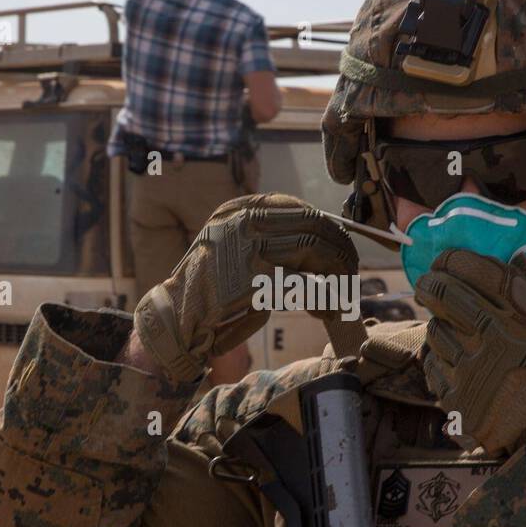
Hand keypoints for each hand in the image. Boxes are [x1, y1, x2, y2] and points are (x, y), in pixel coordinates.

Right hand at [134, 193, 357, 382]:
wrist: (176, 319)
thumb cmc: (209, 291)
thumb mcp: (234, 250)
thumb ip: (269, 239)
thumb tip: (323, 242)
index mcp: (239, 209)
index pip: (298, 207)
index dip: (327, 228)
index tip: (340, 248)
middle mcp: (244, 220)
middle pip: (313, 224)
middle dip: (340, 249)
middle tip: (350, 273)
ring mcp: (249, 246)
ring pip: (315, 249)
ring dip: (338, 274)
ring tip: (341, 295)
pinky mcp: (256, 278)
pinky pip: (307, 284)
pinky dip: (326, 298)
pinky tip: (328, 311)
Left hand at [415, 249, 525, 456]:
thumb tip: (520, 257)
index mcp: (521, 315)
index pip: (474, 269)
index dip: (452, 259)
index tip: (444, 260)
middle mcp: (493, 337)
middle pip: (442, 293)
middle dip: (429, 284)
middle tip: (426, 284)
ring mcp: (471, 370)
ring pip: (434, 331)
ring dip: (440, 327)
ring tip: (453, 333)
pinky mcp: (456, 399)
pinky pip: (432, 366)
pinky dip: (439, 361)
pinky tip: (455, 365)